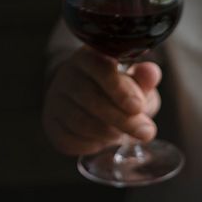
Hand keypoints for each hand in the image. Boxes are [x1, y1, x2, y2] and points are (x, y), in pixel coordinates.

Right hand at [42, 47, 161, 156]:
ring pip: (81, 122)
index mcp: (90, 56)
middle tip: (145, 132)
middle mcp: (68, 74)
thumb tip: (151, 73)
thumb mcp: (135, 83)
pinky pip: (70, 139)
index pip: (100, 67)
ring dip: (108, 133)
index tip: (138, 107)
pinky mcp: (50, 122)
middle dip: (123, 120)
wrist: (86, 102)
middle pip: (92, 99)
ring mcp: (55, 98)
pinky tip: (102, 141)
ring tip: (122, 135)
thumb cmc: (117, 91)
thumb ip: (144, 80)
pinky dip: (91, 145)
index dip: (119, 88)